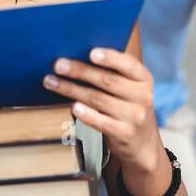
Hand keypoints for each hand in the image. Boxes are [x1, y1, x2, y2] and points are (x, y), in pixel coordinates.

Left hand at [43, 47, 161, 167]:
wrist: (142, 143)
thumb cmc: (128, 107)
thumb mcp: (130, 88)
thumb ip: (113, 73)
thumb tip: (77, 57)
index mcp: (143, 79)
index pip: (129, 64)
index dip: (110, 58)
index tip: (91, 53)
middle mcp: (142, 96)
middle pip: (107, 80)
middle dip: (80, 71)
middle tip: (59, 65)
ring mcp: (134, 116)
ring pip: (98, 99)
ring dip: (72, 89)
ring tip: (52, 82)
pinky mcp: (124, 133)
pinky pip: (101, 122)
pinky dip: (86, 113)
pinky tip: (72, 106)